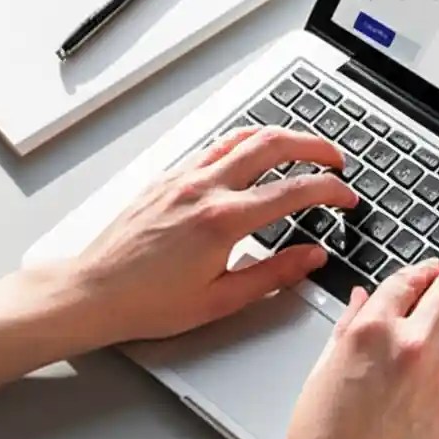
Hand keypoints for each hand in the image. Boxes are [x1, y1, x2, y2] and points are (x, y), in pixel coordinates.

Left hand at [55, 125, 359, 347]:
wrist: (92, 293)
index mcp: (223, 220)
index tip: (346, 197)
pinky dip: (245, 143)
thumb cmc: (147, 302)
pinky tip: (253, 155)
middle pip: (273, 144)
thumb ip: (275, 274)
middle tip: (335, 160)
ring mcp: (183, 178)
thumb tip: (312, 257)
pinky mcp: (167, 178)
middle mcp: (204, 189)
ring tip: (302, 148)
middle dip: (314, 146)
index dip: (331, 190)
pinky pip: (215, 147)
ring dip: (281, 136)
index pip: (295, 191)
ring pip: (243, 136)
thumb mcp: (221, 300)